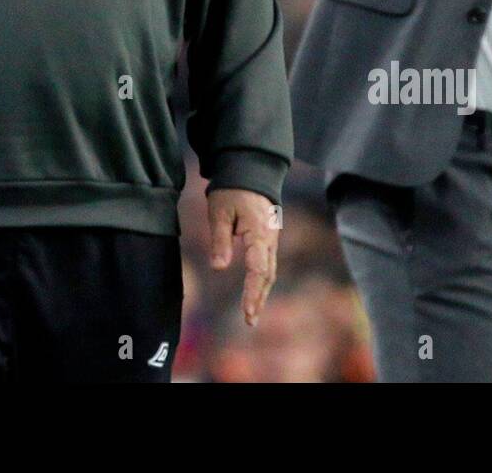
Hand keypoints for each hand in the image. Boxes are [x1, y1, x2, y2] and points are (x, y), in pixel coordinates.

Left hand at [207, 187, 279, 325]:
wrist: (251, 169)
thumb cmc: (232, 189)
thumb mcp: (220, 212)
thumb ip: (220, 239)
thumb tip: (219, 268)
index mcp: (259, 233)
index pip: (258, 270)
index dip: (252, 293)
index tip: (246, 312)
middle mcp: (270, 238)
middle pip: (267, 275)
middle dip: (259, 298)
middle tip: (249, 321)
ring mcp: (272, 237)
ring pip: (270, 270)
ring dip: (262, 292)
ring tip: (252, 313)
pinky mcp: (269, 236)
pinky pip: (268, 262)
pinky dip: (263, 280)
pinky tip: (256, 290)